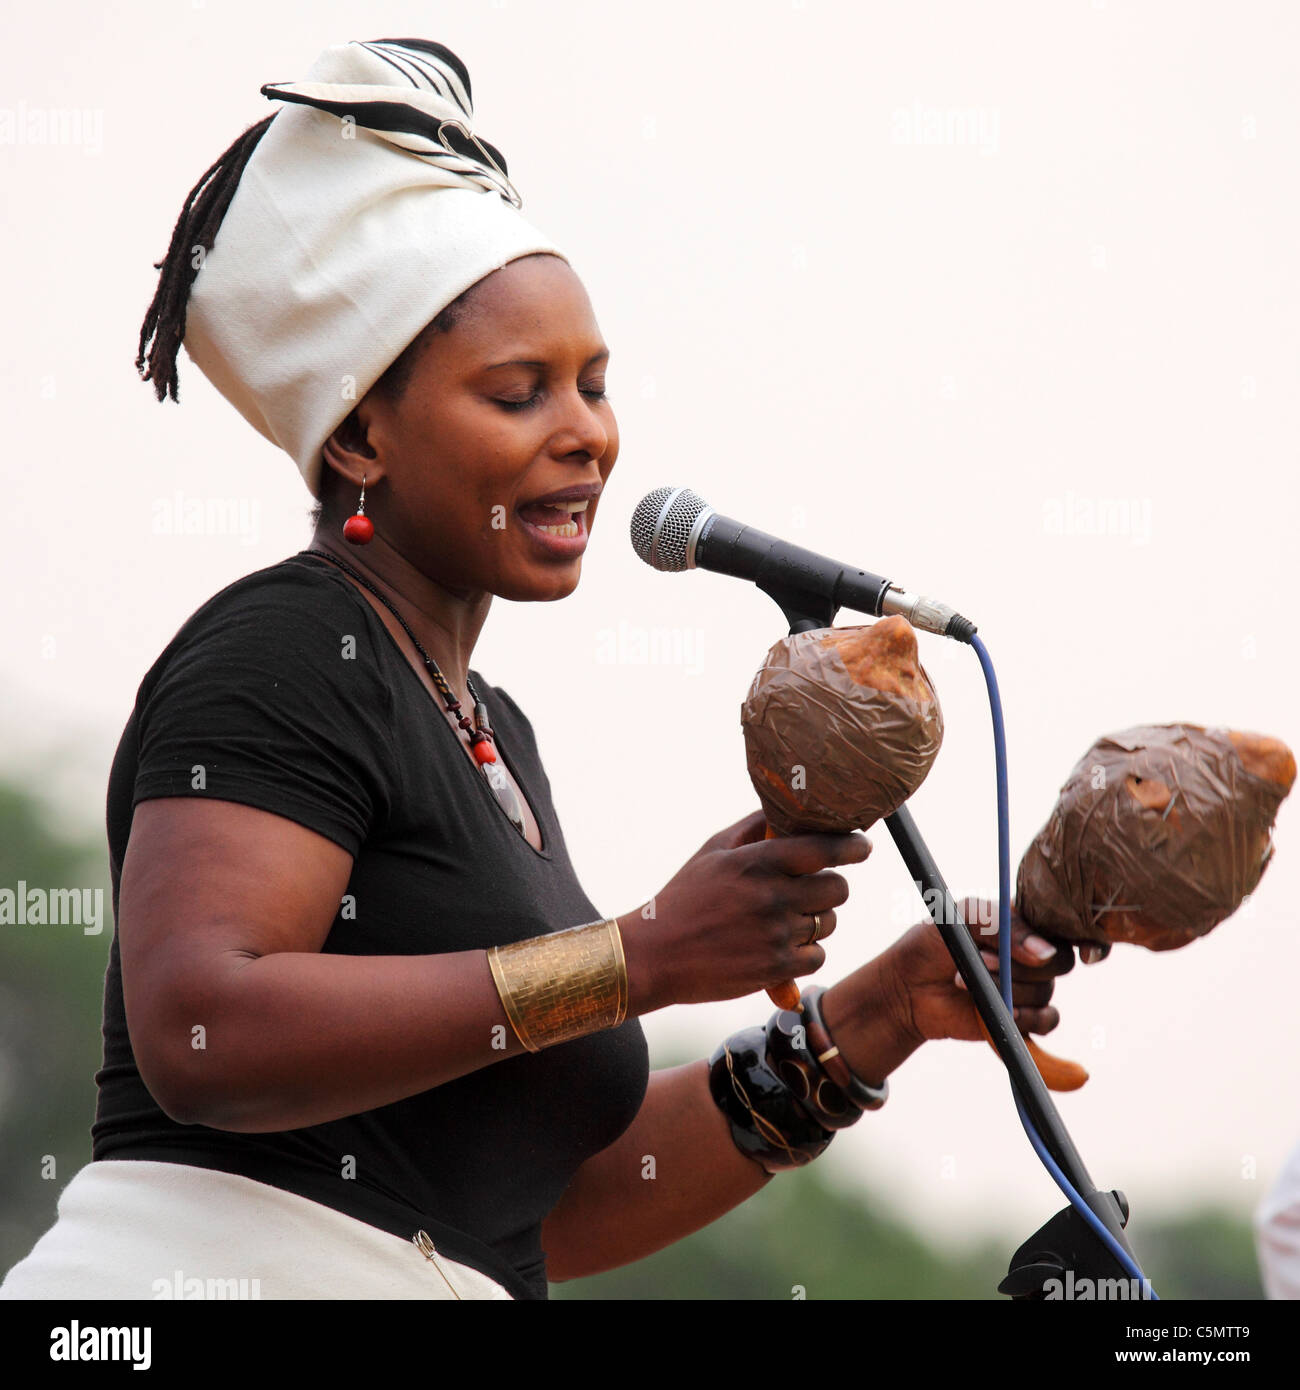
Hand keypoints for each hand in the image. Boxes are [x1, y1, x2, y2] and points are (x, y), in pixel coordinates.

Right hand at [618, 808, 871, 1013]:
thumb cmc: (683, 898)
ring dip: (816, 921)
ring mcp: (777, 934)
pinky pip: (817, 956)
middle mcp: (772, 896)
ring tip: (785, 921)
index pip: (824, 848)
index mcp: (758, 862)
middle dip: (830, 888)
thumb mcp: (712, 851)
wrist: (655, 954)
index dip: (852, 846)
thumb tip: (785, 811)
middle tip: (812, 890)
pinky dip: (806, 953)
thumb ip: (752, 829)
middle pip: (838, 889)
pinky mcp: (776, 968)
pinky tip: (780, 946)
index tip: (862, 847)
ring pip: (829, 924)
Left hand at [881, 896, 1083, 1045]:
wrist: (905, 989)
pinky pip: (1046, 1020)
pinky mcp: (1021, 1018)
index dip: (1048, 936)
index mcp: (1020, 923)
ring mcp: (1027, 987)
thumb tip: (1045, 953)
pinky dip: (1028, 1017)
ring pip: (1044, 991)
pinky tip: (1003, 1012)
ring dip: (1008, 989)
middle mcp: (1030, 955)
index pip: (1057, 925)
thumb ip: (1002, 925)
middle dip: (1020, 965)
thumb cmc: (929, 946)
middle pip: (1059, 961)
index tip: (1023, 944)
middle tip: (982, 961)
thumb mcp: (961, 918)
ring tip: (965, 983)